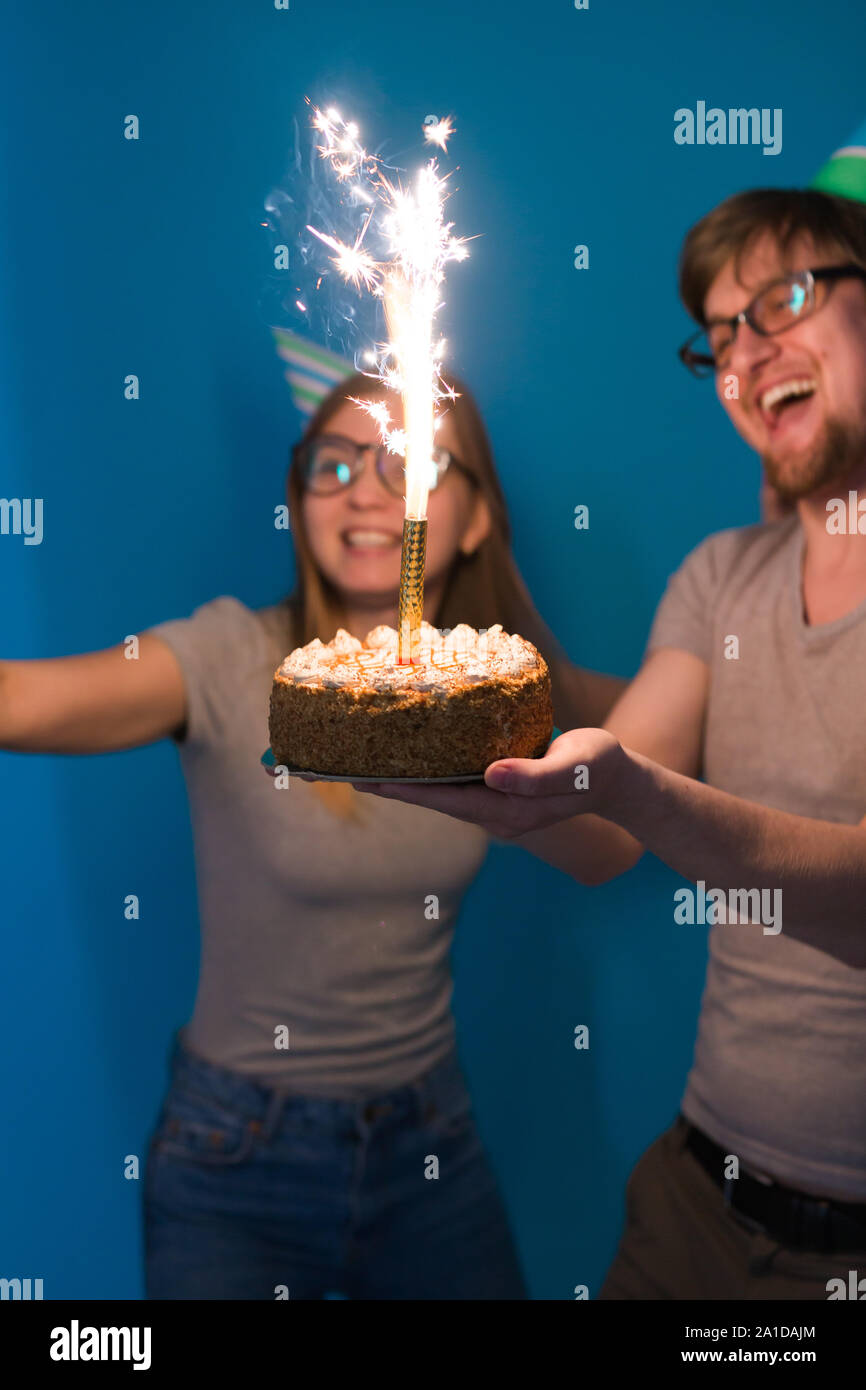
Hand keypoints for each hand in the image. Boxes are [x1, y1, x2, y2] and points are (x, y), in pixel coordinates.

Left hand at [353, 728, 628, 838]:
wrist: (618, 779)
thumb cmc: (597, 767)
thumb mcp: (572, 766)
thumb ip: (534, 775)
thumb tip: (491, 774)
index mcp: (505, 811)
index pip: (442, 799)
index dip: (402, 790)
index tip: (364, 780)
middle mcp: (493, 813)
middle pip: (432, 799)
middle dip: (391, 786)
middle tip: (345, 770)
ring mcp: (495, 805)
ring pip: (441, 791)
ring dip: (405, 779)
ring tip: (365, 762)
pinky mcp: (499, 791)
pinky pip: (455, 782)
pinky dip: (429, 770)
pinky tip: (411, 755)